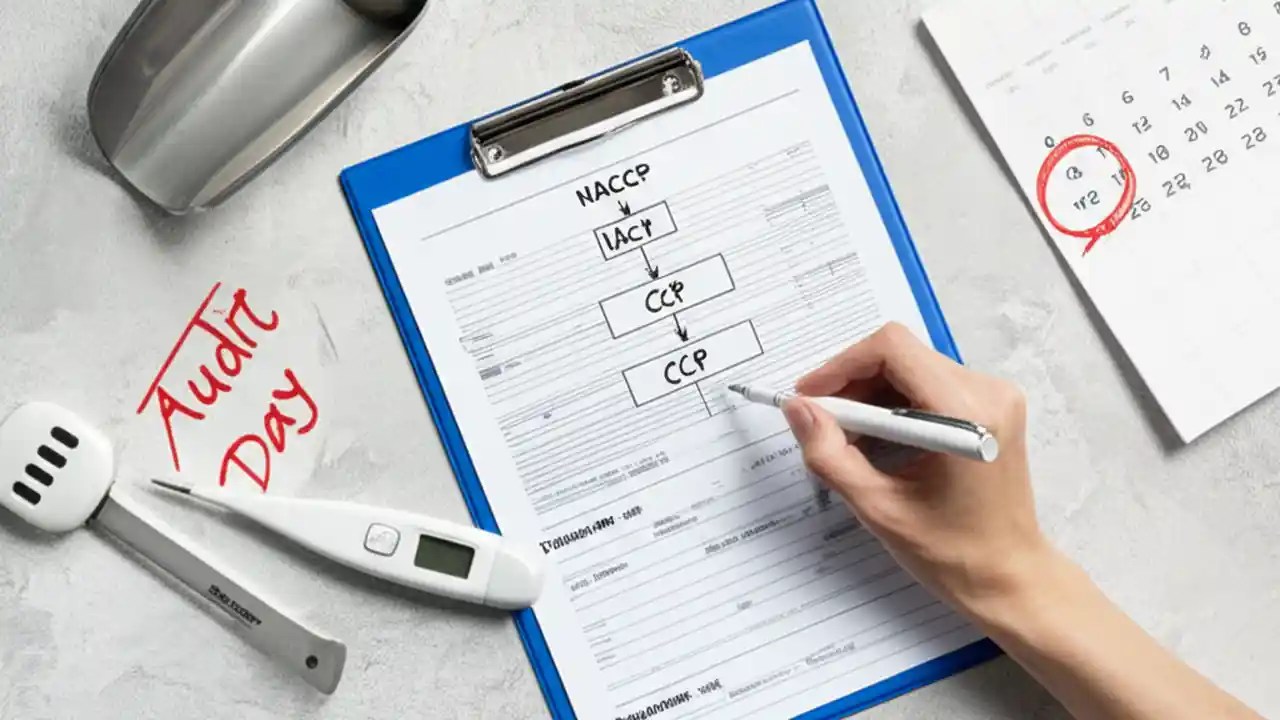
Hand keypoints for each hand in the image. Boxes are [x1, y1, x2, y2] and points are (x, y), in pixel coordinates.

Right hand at [782, 322, 1045, 615]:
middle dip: (852, 382)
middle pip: (901, 354)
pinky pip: (929, 383)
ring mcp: (994, 396)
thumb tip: (797, 409)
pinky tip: (878, 438)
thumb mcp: (878, 508)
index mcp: (966, 413)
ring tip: (848, 437)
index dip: (842, 365)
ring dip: (871, 394)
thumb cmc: (952, 553)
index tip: (810, 398)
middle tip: (822, 423)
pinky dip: (894, 402)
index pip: (892, 349)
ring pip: (912, 366)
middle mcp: (988, 392)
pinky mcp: (992, 406)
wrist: (1009, 577)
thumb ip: (830, 455)